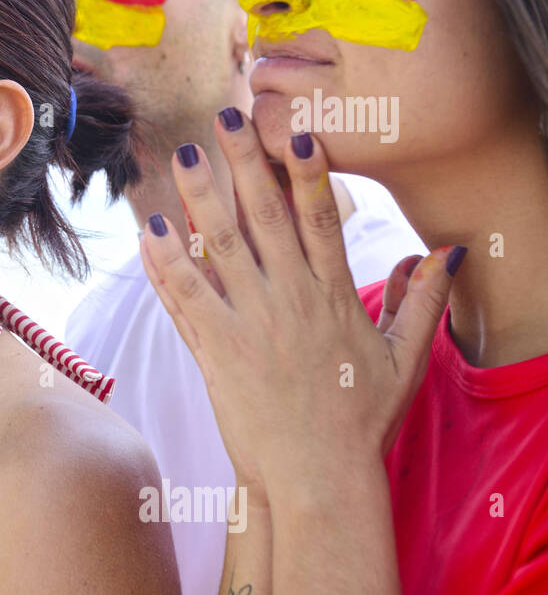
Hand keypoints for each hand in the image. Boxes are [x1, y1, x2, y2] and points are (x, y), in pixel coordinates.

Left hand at [138, 110, 464, 503]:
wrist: (320, 478)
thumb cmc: (361, 421)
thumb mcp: (404, 360)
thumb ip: (421, 302)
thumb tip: (446, 253)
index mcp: (335, 296)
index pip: (321, 218)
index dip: (307, 170)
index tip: (293, 129)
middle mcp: (292, 299)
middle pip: (266, 216)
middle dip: (245, 162)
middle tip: (226, 116)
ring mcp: (252, 323)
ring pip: (221, 247)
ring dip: (199, 198)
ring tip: (183, 155)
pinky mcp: (218, 351)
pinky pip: (187, 297)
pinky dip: (166, 263)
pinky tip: (148, 230)